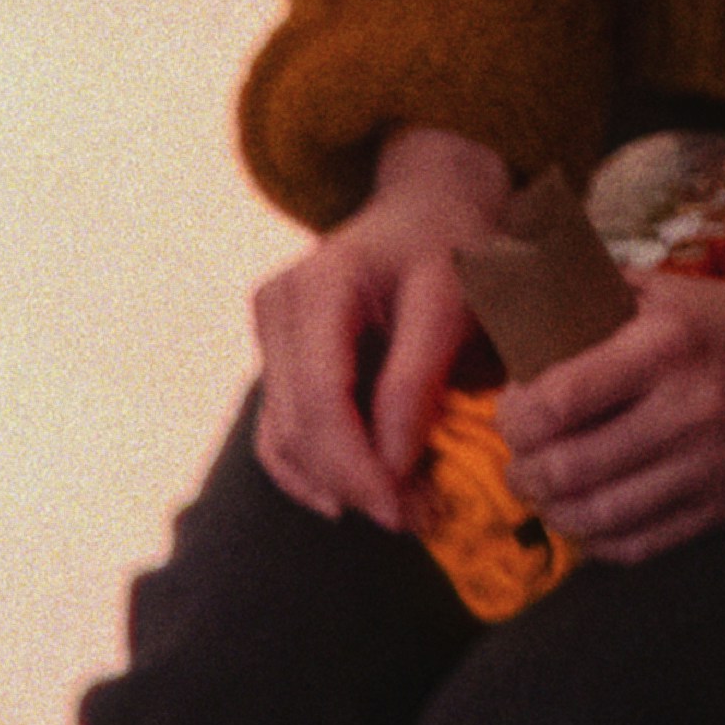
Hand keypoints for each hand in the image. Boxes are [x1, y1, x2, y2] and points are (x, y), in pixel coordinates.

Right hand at [248, 125, 511, 532]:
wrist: (427, 204)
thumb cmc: (454, 244)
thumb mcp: (456, 299)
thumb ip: (419, 378)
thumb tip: (393, 466)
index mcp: (318, 285)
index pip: (323, 399)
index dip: (358, 464)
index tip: (405, 508)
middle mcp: (276, 310)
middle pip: (297, 425)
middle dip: (353, 482)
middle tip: (413, 519)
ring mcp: (268, 336)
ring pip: (282, 437)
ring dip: (334, 485)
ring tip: (394, 509)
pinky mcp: (275, 361)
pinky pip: (279, 433)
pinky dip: (311, 473)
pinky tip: (348, 497)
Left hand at [494, 273, 724, 561]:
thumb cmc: (724, 322)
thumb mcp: (660, 293)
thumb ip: (587, 304)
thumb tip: (510, 319)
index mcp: (669, 344)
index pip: (558, 401)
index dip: (515, 417)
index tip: (512, 412)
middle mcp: (692, 408)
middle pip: (568, 467)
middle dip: (521, 470)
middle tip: (516, 460)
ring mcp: (712, 465)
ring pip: (596, 516)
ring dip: (550, 509)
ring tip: (541, 490)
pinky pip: (636, 545)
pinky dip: (593, 538)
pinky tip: (582, 516)